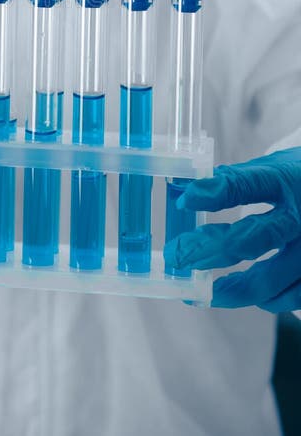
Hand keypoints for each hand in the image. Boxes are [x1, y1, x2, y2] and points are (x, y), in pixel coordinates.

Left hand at [163, 148, 300, 311]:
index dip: (213, 193)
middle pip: (252, 238)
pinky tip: (250, 294)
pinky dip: (266, 299)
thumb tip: (188, 190)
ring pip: (269, 282)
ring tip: (203, 291)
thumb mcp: (276, 168)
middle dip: (210, 250)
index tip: (185, 200)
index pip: (245, 185)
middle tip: (178, 256)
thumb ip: (237, 181)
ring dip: (230, 289)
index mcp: (286, 180)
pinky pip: (291, 298)